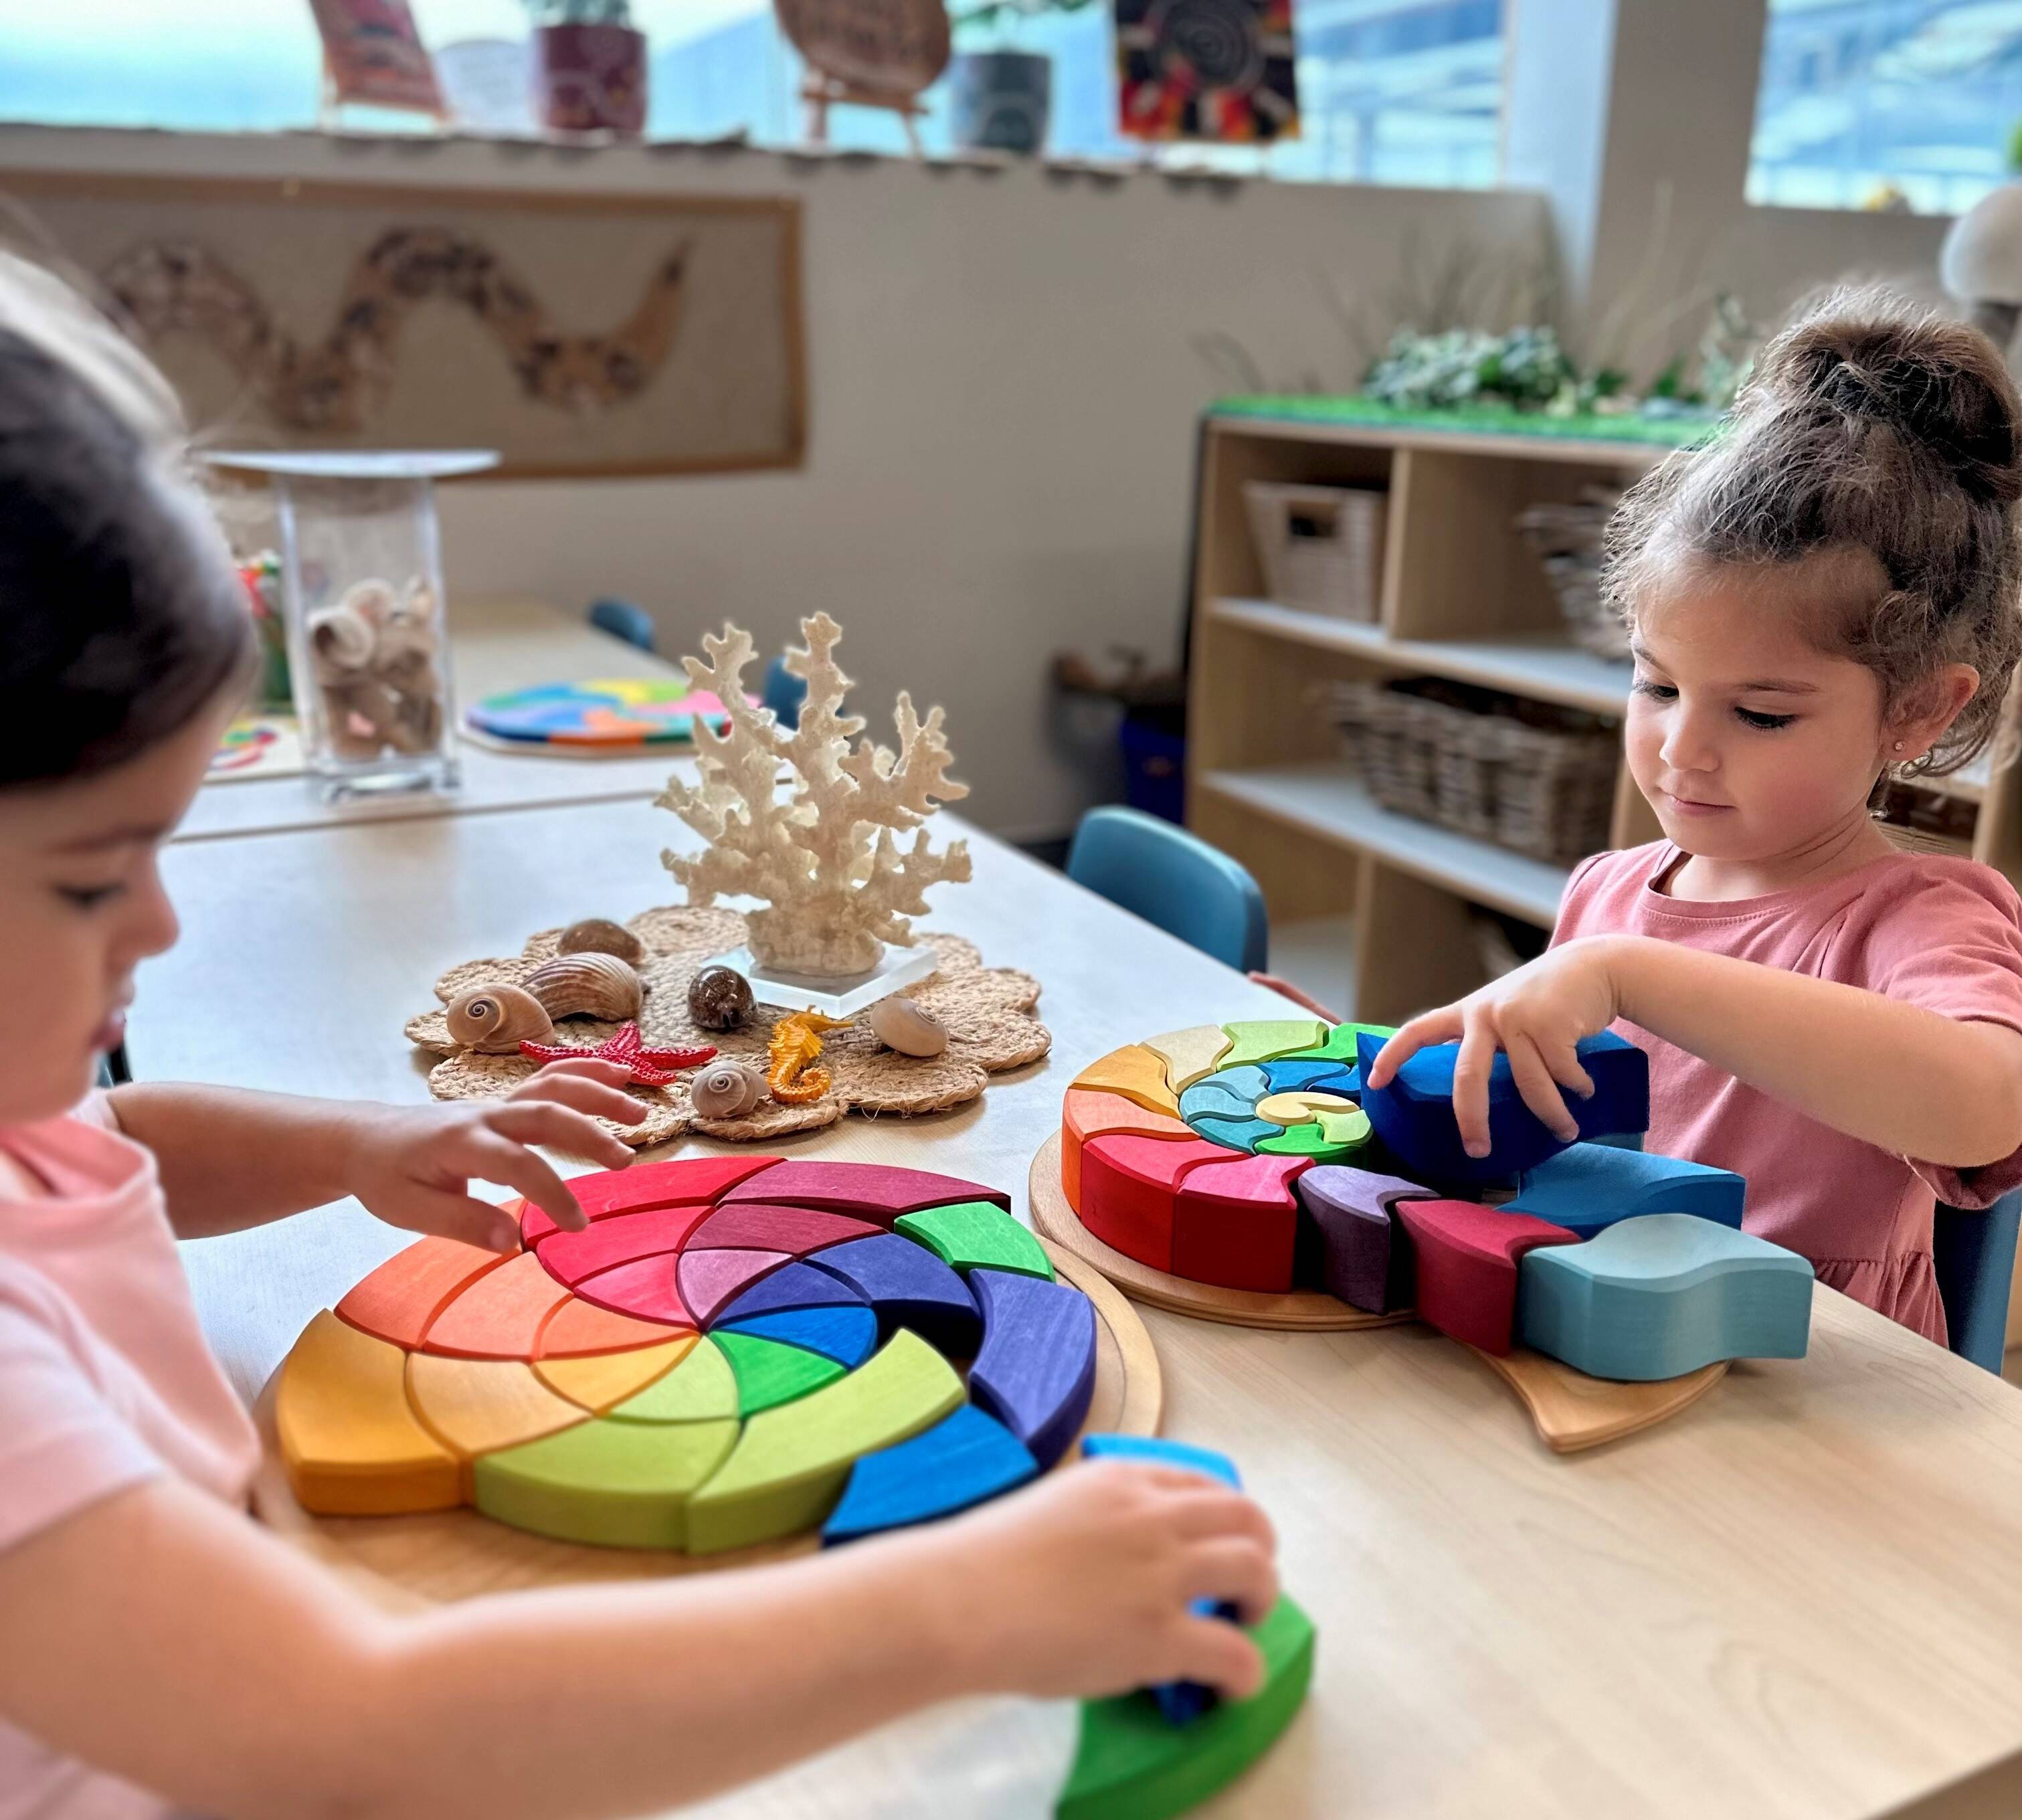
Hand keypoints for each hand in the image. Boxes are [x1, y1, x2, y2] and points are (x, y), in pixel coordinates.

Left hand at [346, 1060, 650, 1251]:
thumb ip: (463, 1222)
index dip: (552, 1193)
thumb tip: (511, 1241)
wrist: (366, 1138)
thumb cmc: (388, 1177)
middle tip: (625, 1163)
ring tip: (639, 1115)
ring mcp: (497, 1102)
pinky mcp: (506, 1101)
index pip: (517, 1164)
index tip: (578, 1226)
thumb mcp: (410, 1209)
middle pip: (546, 1113)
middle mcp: (485, 1114)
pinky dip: (587, 1071)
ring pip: (554, 1087)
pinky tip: (621, 1074)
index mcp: (461, 1142)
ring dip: (599, 1094)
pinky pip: (550, 1078)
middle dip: (589, 1135)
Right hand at [919, 1460, 1278, 1701]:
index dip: (1224, 1517)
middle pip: (1246, 1516)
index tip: (1219, 1544)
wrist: (957, 1600)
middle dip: (1260, 1550)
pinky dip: (1248, 1672)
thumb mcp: (1054, 1507)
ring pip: (1255, 1570)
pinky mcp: (1157, 1635)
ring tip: (1242, 1626)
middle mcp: (1151, 1516)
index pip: (1204, 1482)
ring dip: (1262, 1601)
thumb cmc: (983, 1561)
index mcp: (1121, 1480)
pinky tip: (1231, 1687)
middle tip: (1244, 1586)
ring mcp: (1159, 1574)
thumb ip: (1099, 1521)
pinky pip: (1236, 1653)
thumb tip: (1118, 1557)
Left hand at [1363, 936, 1630, 1158]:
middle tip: (1478, 1151)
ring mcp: (1517, 1018)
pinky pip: (1562, 1074)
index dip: (1393, 1056)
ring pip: (1528, 1085)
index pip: (1418, 1031)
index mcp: (1467, 1012)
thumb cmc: (1544, 998)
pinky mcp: (1552, 1025)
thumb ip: (1482, 1041)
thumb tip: (1464, 1090)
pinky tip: (1585, 1089)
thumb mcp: (1502, 1011)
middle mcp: (1486, 1014)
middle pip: (1467, 1077)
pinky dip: (1577, 1088)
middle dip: (1471, 1119)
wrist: (1594, 966)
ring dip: (1551, 1115)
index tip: (1375, 1082)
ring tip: (1566, 1130)